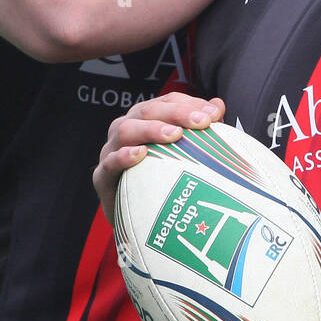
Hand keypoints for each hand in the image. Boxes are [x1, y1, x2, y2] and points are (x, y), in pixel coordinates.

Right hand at [92, 92, 224, 222]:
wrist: (138, 219)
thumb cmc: (165, 180)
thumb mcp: (187, 154)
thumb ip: (201, 130)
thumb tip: (218, 105)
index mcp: (147, 118)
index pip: (168, 102)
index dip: (190, 103)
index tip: (214, 113)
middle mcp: (127, 128)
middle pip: (148, 111)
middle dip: (176, 113)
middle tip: (202, 122)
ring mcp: (111, 150)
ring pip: (126, 130)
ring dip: (151, 129)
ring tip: (175, 135)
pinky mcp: (102, 176)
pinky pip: (109, 163)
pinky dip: (123, 156)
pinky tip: (141, 154)